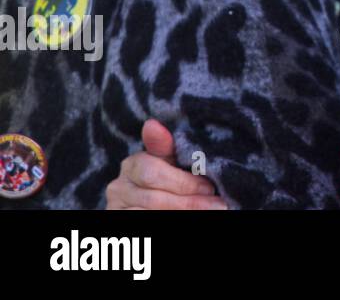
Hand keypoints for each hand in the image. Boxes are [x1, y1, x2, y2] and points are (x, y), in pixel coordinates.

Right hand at [106, 118, 227, 209]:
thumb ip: (165, 146)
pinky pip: (145, 223)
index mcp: (132, 165)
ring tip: (211, 210)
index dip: (184, 182)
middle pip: (154, 197)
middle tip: (217, 205)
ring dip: (183, 212)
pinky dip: (170, 219)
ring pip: (150, 212)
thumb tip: (151, 123)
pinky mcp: (119, 221)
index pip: (153, 172)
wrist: (160, 203)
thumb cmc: (171, 178)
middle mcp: (118, 186)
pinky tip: (189, 217)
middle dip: (188, 201)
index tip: (209, 188)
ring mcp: (116, 208)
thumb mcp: (171, 161)